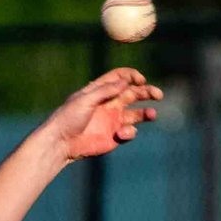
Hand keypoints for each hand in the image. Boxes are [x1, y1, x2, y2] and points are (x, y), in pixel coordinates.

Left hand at [45, 68, 160, 161]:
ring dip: (146, 113)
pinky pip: (130, 132)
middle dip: (147, 93)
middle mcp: (110, 104)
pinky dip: (130, 132)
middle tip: (158, 95)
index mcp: (101, 91)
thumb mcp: (86, 99)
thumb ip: (106, 90)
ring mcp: (113, 120)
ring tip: (152, 115)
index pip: (120, 78)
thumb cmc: (68, 118)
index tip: (141, 80)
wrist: (61, 143)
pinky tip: (121, 134)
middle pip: (134, 94)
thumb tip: (126, 82)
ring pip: (137, 114)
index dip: (132, 76)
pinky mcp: (115, 136)